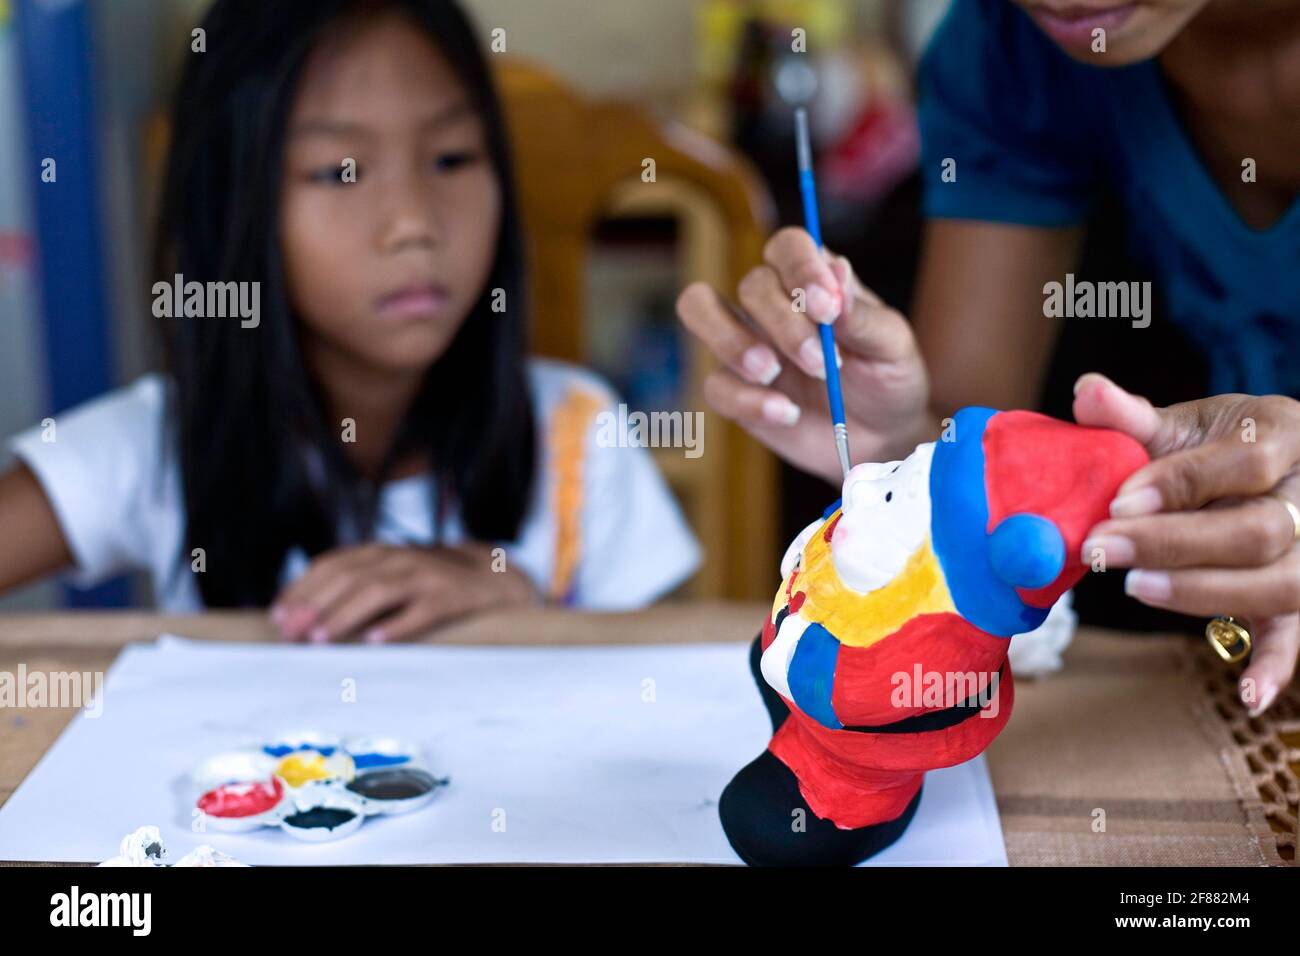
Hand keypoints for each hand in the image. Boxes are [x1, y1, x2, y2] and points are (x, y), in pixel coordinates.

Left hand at [270, 542, 538, 643]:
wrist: (498, 580)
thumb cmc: (433, 588)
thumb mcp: (394, 579)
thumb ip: (356, 593)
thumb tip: (301, 623)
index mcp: (381, 554)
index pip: (332, 564)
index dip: (302, 589)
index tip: (278, 616)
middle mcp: (401, 558)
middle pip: (350, 576)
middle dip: (315, 604)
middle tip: (290, 632)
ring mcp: (428, 576)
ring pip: (379, 590)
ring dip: (345, 614)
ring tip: (320, 638)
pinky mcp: (453, 598)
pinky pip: (423, 611)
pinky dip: (398, 625)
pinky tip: (377, 641)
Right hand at [676, 228, 931, 484]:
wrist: (881, 436)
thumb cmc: (887, 378)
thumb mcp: (891, 346)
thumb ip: (862, 314)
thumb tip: (836, 269)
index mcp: (812, 280)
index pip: (788, 247)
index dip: (800, 268)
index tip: (828, 308)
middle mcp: (771, 304)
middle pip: (751, 285)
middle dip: (783, 324)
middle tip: (822, 363)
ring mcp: (745, 344)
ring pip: (700, 310)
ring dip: (733, 342)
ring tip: (771, 373)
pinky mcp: (733, 389)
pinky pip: (714, 383)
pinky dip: (746, 400)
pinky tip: (786, 413)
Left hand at [1073, 373, 1299, 714]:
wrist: (1262, 466)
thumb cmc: (1212, 447)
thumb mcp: (1179, 424)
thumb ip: (1130, 416)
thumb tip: (1085, 390)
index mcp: (1285, 432)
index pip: (1245, 461)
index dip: (1180, 484)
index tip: (1116, 502)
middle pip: (1264, 529)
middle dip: (1177, 543)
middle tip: (1101, 550)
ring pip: (1283, 582)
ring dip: (1206, 592)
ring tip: (1134, 589)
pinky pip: (1298, 633)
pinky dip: (1276, 667)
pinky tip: (1247, 697)